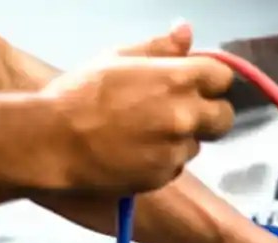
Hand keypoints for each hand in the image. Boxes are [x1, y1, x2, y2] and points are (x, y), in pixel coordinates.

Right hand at [38, 28, 233, 195]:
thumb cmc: (80, 94)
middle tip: (181, 112)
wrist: (53, 142)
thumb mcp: (118, 58)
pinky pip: (176, 166)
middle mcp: (185, 114)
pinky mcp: (165, 176)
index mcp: (177, 78)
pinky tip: (133, 152)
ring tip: (141, 132)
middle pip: (224, 117)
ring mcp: (176, 149)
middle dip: (209, 113)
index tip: (197, 83)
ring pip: (197, 143)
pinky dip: (162, 160)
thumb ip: (160, 47)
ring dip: (180, 138)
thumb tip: (186, 31)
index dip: (210, 79)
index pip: (223, 76)